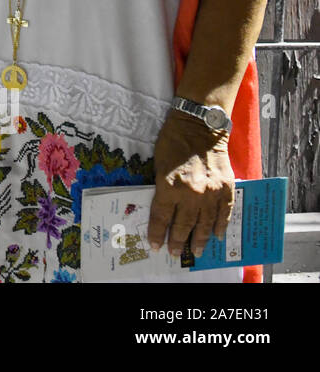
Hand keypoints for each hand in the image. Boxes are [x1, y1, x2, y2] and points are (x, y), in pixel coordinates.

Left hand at [147, 110, 234, 257]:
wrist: (198, 127)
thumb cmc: (172, 142)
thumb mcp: (158, 166)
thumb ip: (162, 189)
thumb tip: (163, 210)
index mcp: (169, 186)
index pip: (161, 217)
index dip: (157, 233)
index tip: (155, 246)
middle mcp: (191, 193)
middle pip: (183, 224)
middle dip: (178, 241)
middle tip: (174, 253)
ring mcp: (211, 192)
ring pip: (205, 223)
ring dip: (200, 240)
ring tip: (196, 252)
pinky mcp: (226, 188)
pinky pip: (224, 213)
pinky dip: (221, 226)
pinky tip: (218, 236)